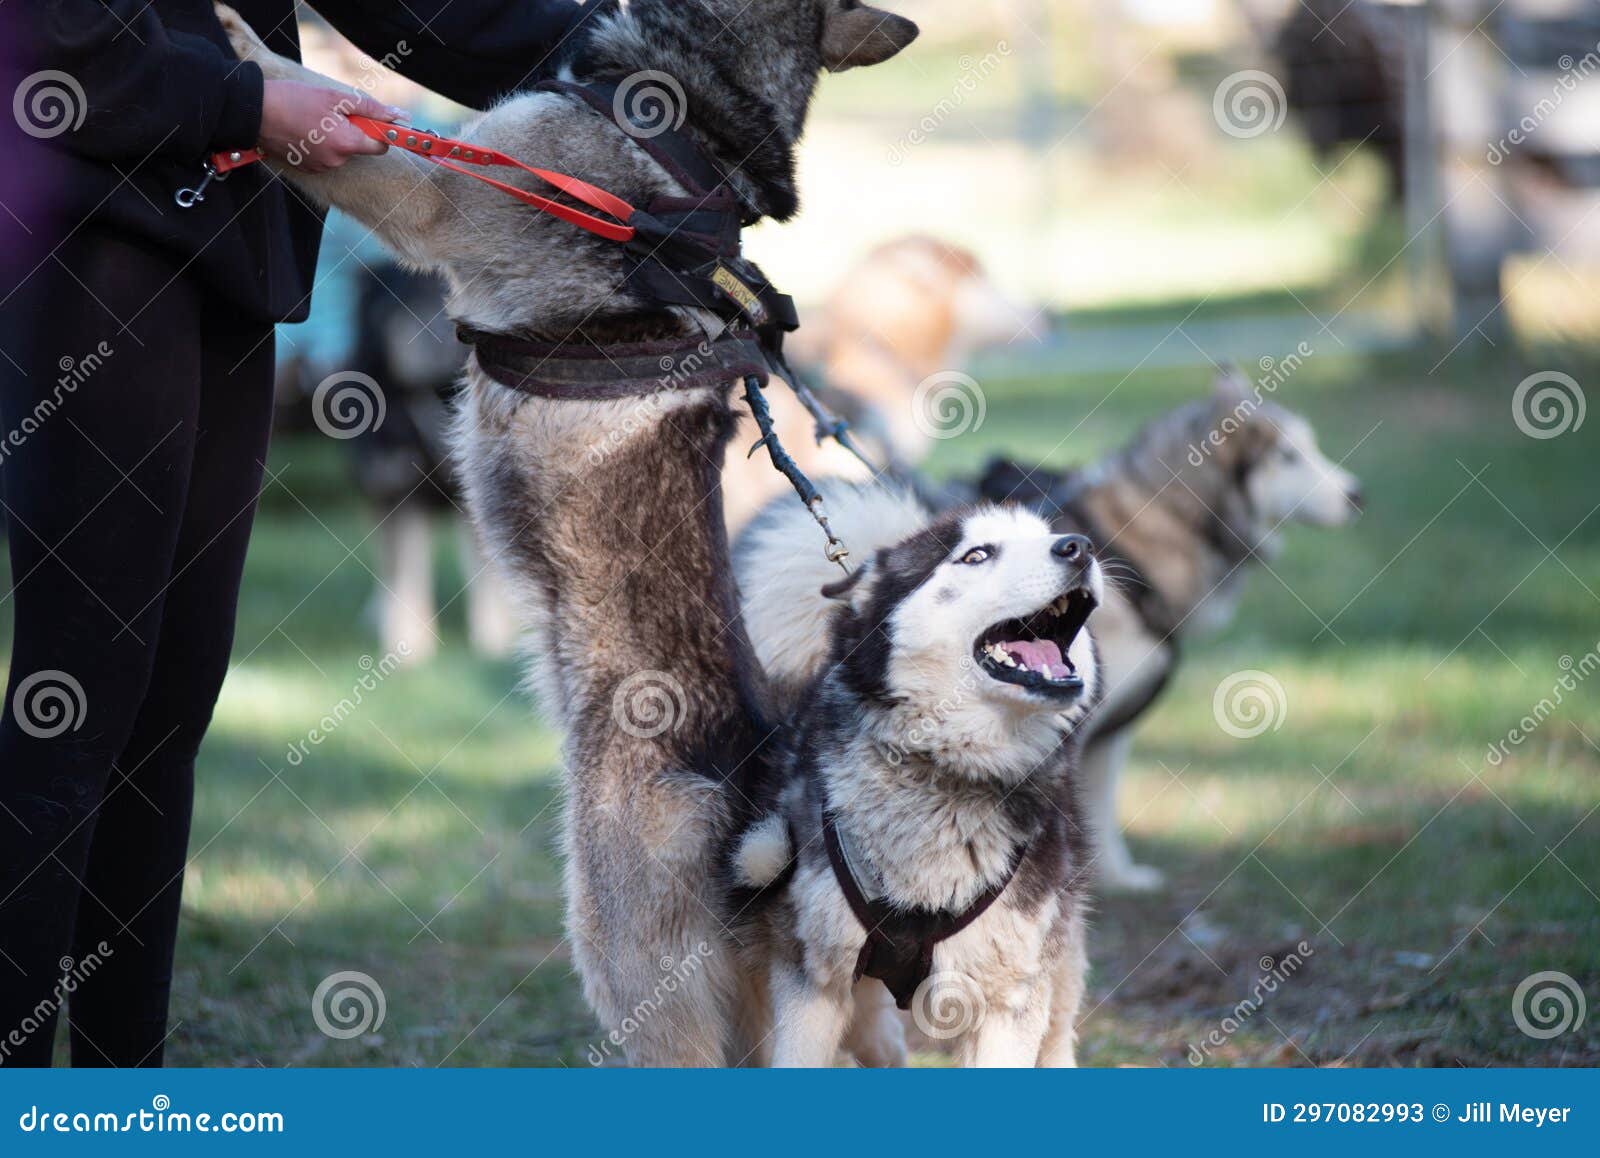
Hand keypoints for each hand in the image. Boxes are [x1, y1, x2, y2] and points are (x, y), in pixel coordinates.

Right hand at [259, 81, 406, 172]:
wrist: (254, 112)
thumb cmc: (293, 100)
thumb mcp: (335, 97)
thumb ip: (370, 108)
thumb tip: (399, 116)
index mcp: (346, 144)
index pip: (380, 146)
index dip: (380, 132)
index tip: (374, 120)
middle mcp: (336, 161)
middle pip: (358, 146)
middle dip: (352, 130)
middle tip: (331, 112)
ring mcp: (321, 167)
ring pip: (340, 151)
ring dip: (334, 136)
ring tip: (313, 119)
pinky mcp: (308, 168)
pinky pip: (324, 156)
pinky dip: (320, 144)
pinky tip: (304, 129)